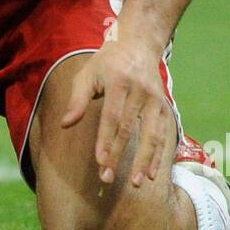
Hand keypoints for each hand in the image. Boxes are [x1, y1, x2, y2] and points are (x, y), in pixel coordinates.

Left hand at [60, 39, 168, 186]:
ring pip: (152, 135)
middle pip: (129, 129)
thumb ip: (77, 100)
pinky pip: (163, 135)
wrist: (139, 45)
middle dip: (119, 156)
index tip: (100, 162)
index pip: (112, 117)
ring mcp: (155, 99)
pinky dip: (158, 156)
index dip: (106, 141)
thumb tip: (65, 124)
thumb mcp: (87, 74)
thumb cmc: (106, 64)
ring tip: (136, 183)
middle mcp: (140, 91)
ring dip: (144, 161)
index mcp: (119, 82)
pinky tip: (152, 174)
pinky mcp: (164, 107)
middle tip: (107, 178)